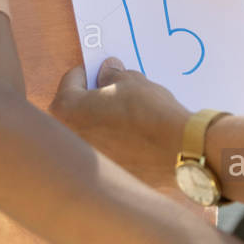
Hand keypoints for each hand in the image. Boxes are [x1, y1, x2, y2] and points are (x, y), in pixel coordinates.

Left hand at [50, 58, 187, 186]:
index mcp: (67, 110)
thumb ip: (112, 75)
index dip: (88, 71)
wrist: (176, 150)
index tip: (101, 70)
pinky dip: (113, 142)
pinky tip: (133, 137)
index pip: (70, 82)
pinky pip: (104, 151)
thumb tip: (107, 71)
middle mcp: (68, 137)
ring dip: (101, 121)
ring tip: (125, 114)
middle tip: (112, 91)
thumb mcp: (131, 81)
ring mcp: (85, 158)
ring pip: (89, 132)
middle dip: (91, 98)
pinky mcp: (103, 173)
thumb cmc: (149, 112)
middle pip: (75, 109)